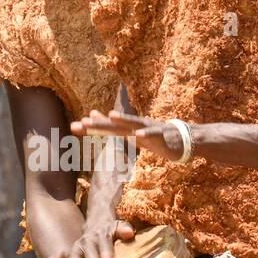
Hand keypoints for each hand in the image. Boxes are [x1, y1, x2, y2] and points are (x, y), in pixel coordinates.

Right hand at [67, 217, 135, 257]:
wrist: (96, 222)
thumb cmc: (110, 231)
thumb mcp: (117, 227)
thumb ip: (123, 229)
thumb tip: (130, 232)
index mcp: (101, 235)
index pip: (104, 242)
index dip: (106, 252)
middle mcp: (88, 240)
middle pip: (89, 249)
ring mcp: (78, 246)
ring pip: (75, 253)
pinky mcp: (72, 253)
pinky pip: (62, 257)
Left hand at [72, 109, 190, 163]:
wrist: (183, 140)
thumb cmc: (155, 138)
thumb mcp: (134, 135)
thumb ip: (116, 129)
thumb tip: (97, 118)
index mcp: (129, 128)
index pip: (106, 127)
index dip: (91, 127)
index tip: (74, 126)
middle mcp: (136, 126)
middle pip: (115, 125)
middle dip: (99, 124)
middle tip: (82, 123)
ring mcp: (149, 129)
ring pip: (133, 124)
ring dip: (122, 120)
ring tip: (110, 117)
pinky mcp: (161, 136)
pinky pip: (152, 135)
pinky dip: (145, 134)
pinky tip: (136, 135)